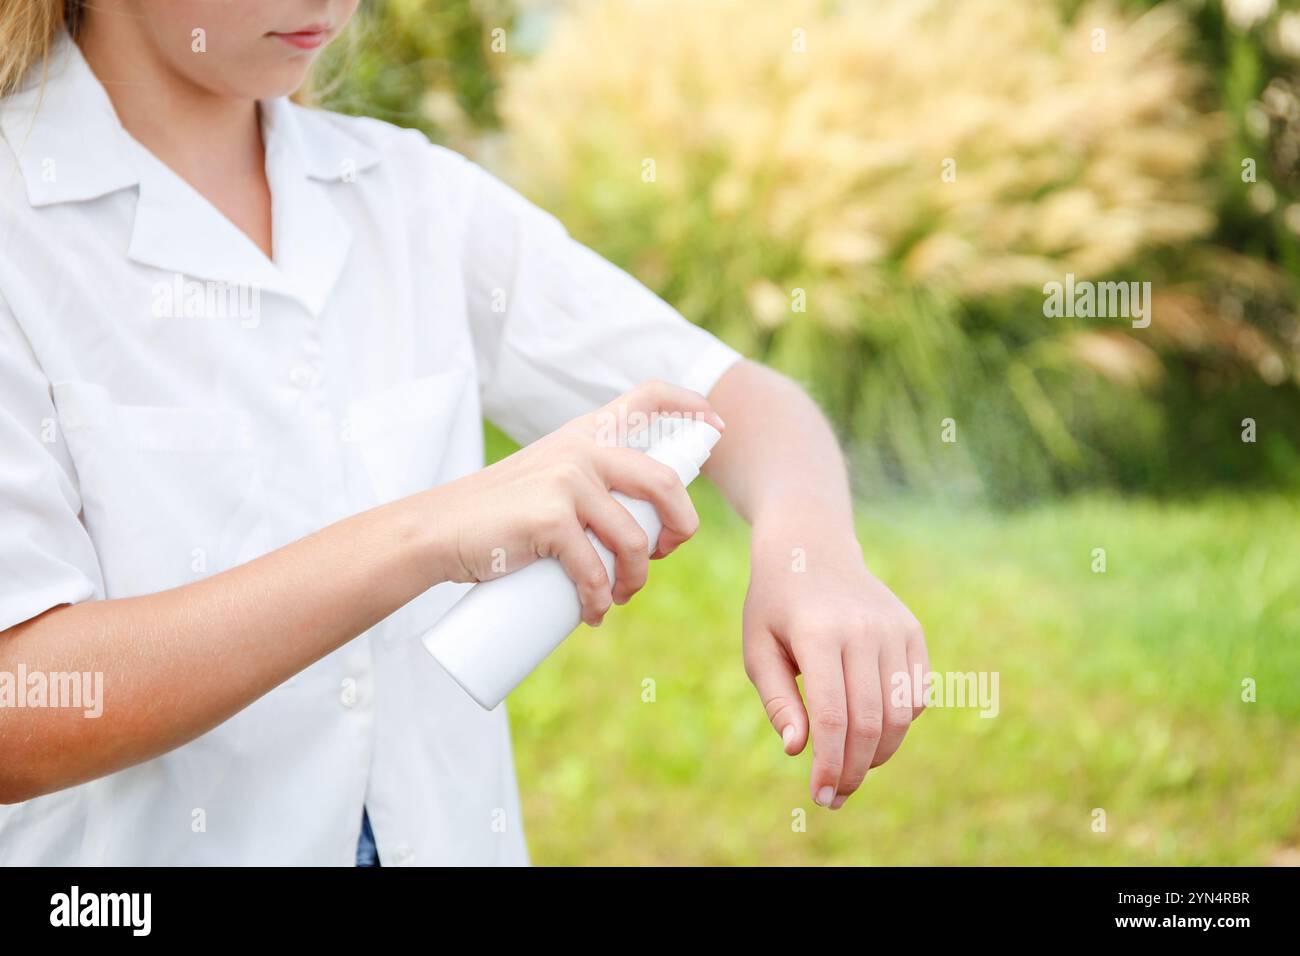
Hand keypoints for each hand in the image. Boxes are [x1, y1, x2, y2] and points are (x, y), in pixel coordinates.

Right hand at [428, 381, 724, 625]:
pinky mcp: (551, 518)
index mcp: (586, 433)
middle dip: (681, 529)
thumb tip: (640, 535)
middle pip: (667, 484)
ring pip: (635, 541)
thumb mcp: (546, 479)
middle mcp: (582, 448)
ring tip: (617, 598)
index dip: (692, 404)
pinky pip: (596, 571)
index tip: (717, 427)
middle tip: (661, 558)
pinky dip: (599, 601)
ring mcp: (567, 480)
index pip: (649, 395)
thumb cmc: (496, 516)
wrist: (436, 531)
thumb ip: (587, 486)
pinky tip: (593, 613)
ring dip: (636, 582)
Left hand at [742, 512, 928, 808]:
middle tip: (835, 796)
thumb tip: (798, 749)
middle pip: (870, 722)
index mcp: (819, 633)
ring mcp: (893, 629)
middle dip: (854, 769)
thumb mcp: (758, 648)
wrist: (811, 547)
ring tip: (851, 769)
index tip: (820, 796)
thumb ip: (777, 700)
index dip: (829, 764)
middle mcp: (863, 630)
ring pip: (900, 714)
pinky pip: (916, 694)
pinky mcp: (912, 631)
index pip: (833, 717)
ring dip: (879, 753)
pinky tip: (870, 730)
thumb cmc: (775, 605)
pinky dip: (898, 723)